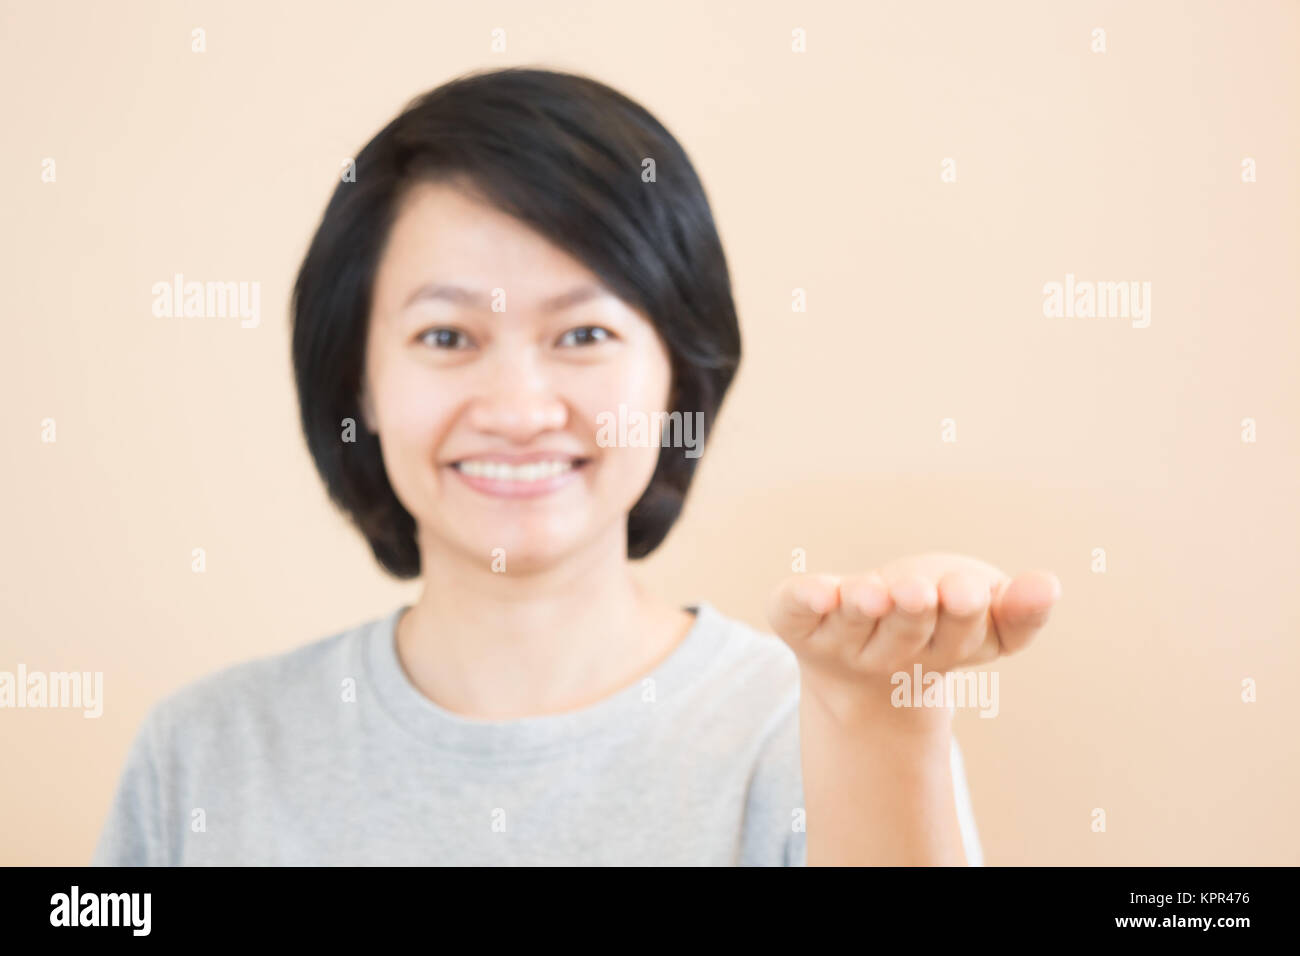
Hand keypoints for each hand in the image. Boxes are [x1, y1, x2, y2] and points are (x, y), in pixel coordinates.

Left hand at [766, 552, 1060, 724]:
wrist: (852, 666)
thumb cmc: (931, 623)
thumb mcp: (984, 615)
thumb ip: (1017, 607)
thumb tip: (1050, 585)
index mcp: (946, 647)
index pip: (968, 637)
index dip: (967, 616)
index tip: (971, 592)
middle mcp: (892, 652)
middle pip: (909, 634)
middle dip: (916, 612)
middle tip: (925, 592)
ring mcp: (842, 641)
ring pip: (855, 627)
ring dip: (866, 609)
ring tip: (877, 593)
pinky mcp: (798, 624)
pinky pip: (795, 615)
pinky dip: (805, 601)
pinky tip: (818, 592)